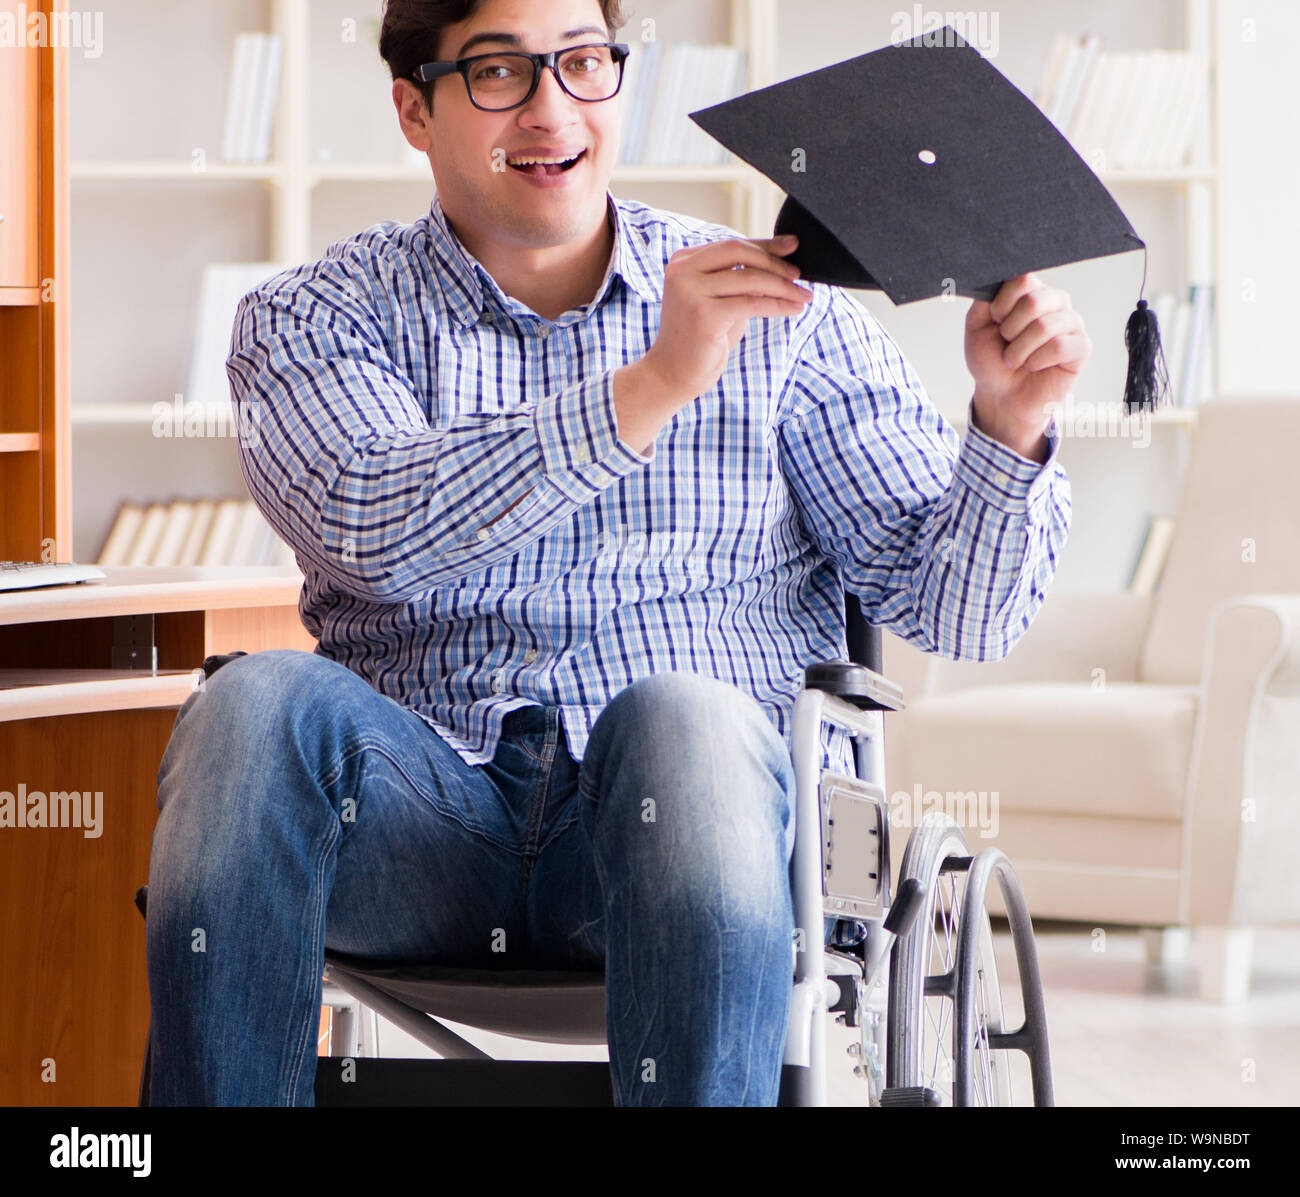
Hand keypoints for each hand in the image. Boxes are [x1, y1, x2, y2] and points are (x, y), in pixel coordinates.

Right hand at [642, 235, 812, 402]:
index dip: (765, 245)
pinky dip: (778, 305)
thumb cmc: (701, 338)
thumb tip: (781, 251)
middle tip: (799, 274)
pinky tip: (794, 309)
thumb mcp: (721, 299)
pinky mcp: (704, 314)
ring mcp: (690, 291)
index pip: (731, 244)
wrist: (672, 375)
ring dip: (783, 287)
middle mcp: (683, 271)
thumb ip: (740, 276)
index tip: (793, 245)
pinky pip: (752, 303)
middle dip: (774, 262)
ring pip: (750, 279)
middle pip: (739, 252)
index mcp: (683, 261)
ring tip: (804, 296)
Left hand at [964, 273, 1091, 461]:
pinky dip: (1037, 361)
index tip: (995, 322)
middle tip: (1006, 343)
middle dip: (1010, 330)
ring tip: (1015, 360)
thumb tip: (995, 280)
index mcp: (1031, 292)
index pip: (1023, 279)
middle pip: (1035, 300)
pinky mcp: (1082, 347)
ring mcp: (1071, 323)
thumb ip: (984, 301)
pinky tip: (1033, 366)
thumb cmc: (992, 360)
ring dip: (1019, 350)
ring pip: (1045, 326)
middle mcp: (1055, 302)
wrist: (1001, 396)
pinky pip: (1059, 346)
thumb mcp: (977, 328)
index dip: (1002, 304)